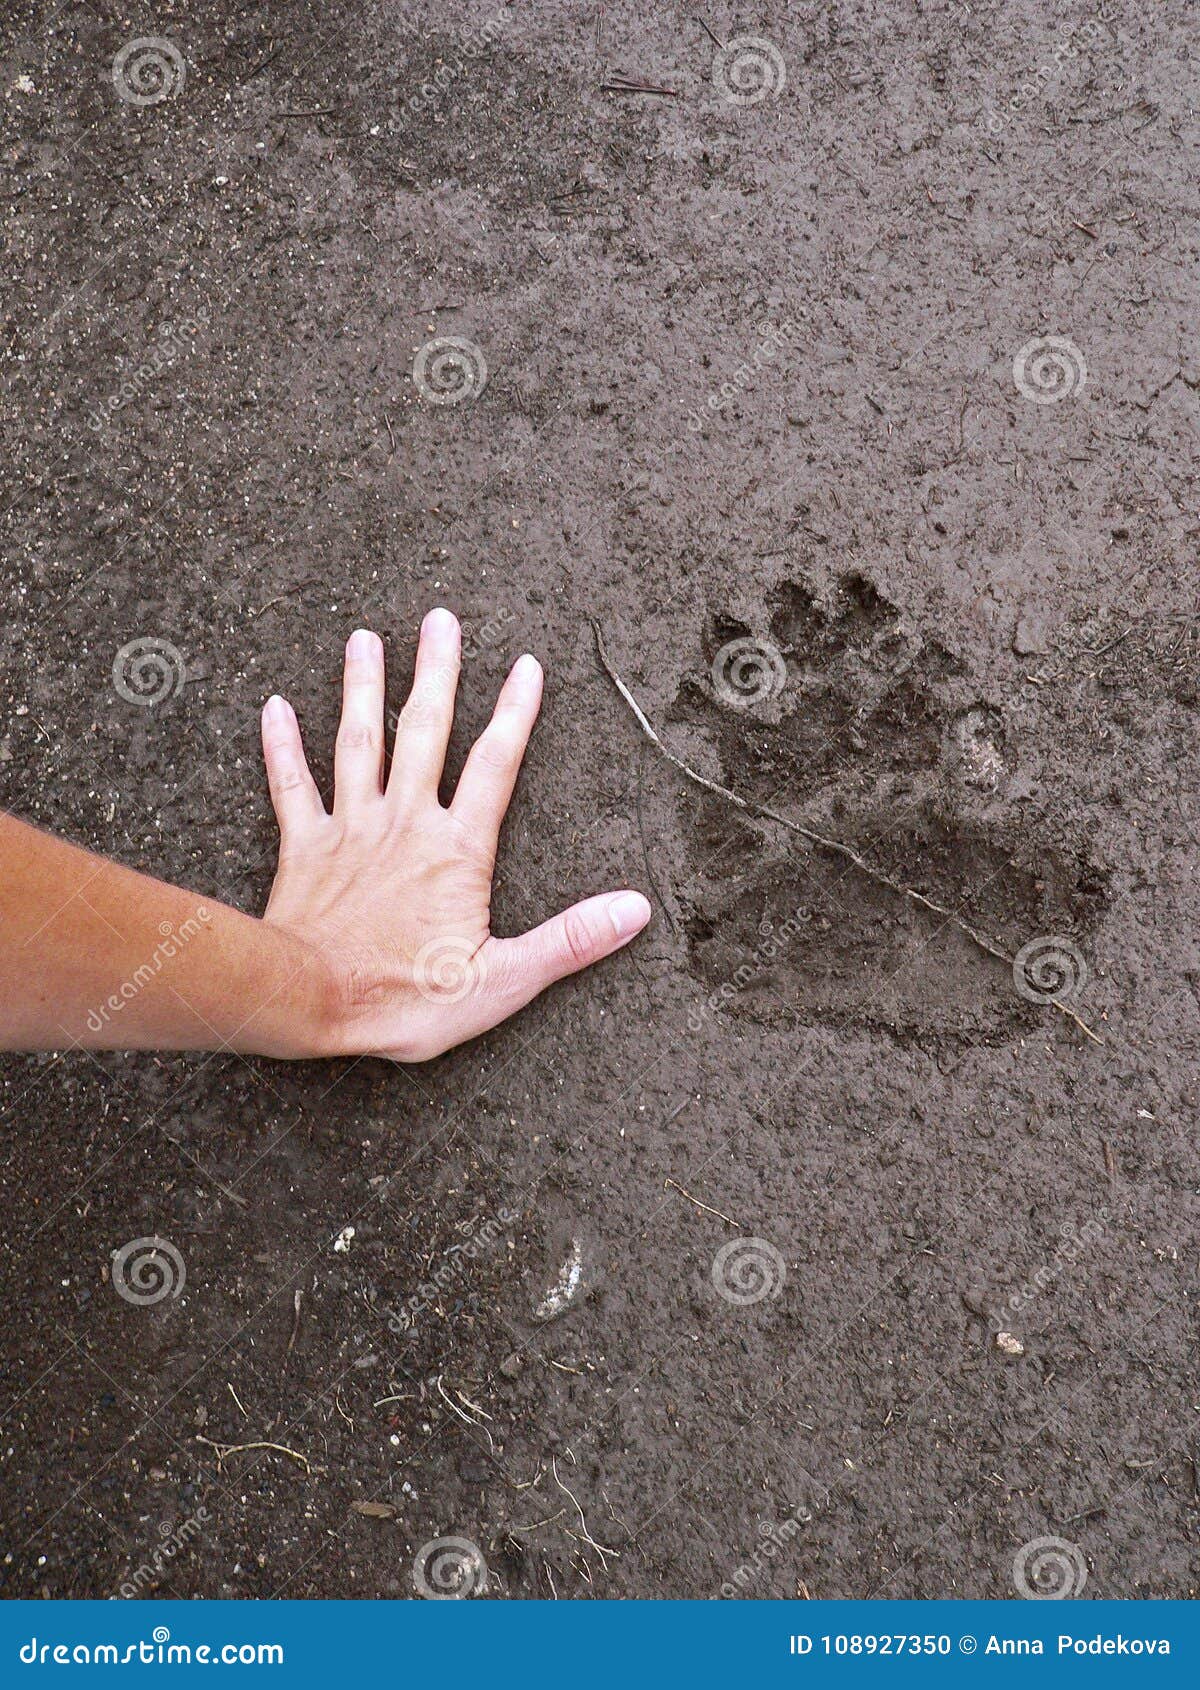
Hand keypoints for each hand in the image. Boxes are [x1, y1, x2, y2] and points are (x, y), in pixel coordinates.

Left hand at [258, 610, 651, 1060]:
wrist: (312, 1004)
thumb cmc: (406, 998)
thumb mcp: (504, 981)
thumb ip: (570, 940)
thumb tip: (635, 909)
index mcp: (458, 851)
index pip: (495, 767)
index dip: (514, 715)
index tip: (526, 665)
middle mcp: (406, 824)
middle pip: (425, 734)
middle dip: (436, 674)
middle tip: (441, 620)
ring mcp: (351, 830)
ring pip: (359, 744)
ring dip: (363, 689)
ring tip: (366, 638)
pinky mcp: (305, 849)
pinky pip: (292, 786)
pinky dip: (283, 746)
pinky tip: (277, 706)